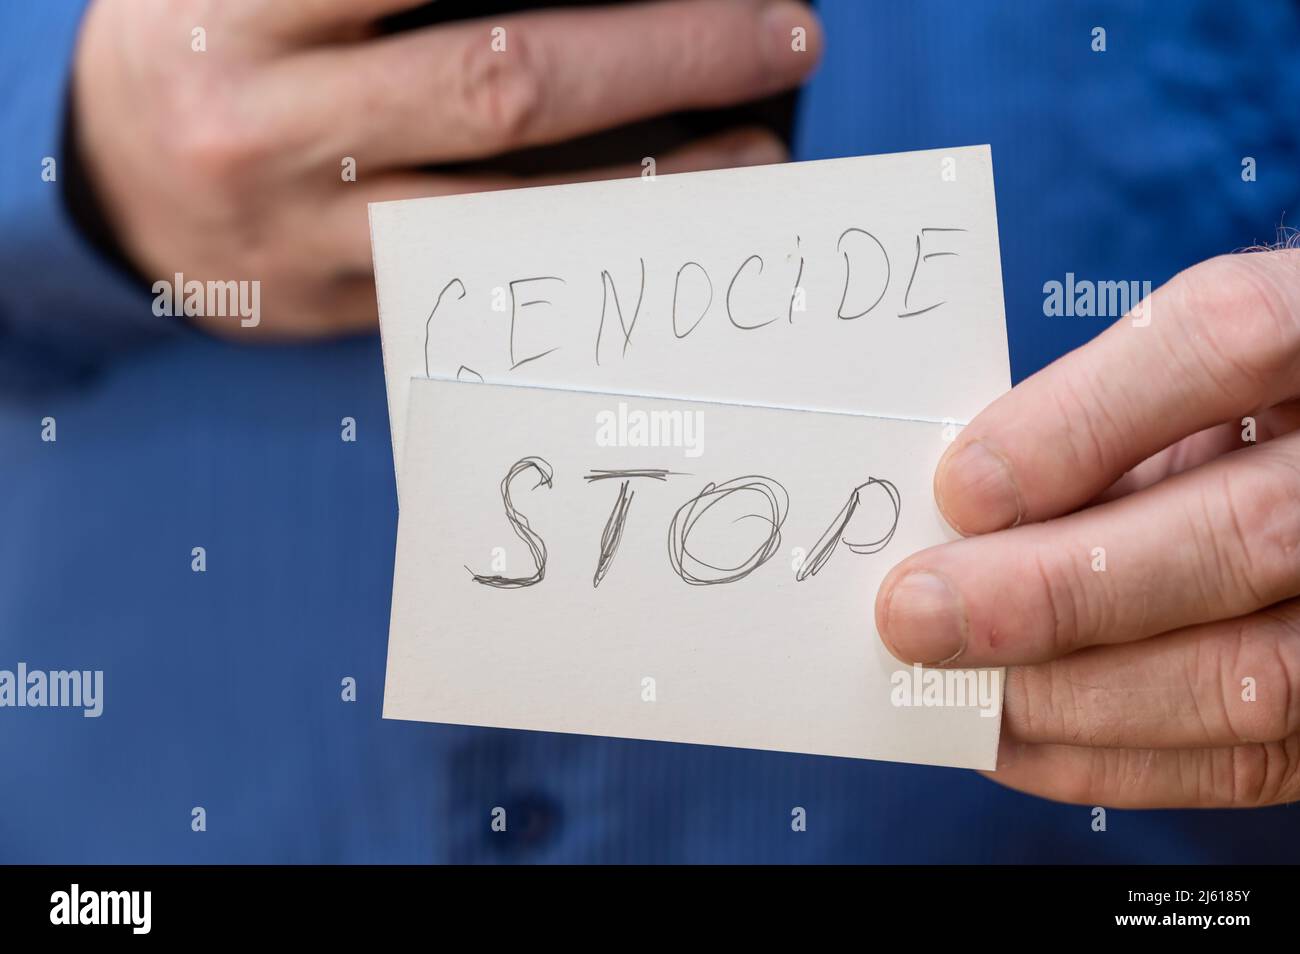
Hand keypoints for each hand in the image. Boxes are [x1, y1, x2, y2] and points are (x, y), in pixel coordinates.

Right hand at [71, 0, 819, 337]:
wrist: (101, 200)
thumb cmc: (191, 53)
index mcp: (241, 15)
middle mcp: (277, 131)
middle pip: (505, 84)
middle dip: (665, 54)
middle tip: (783, 36)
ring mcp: (319, 239)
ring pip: (522, 217)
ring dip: (665, 181)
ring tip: (766, 152)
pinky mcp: (358, 313)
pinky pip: (503, 287)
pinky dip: (601, 253)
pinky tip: (673, 230)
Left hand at [876, 250, 1299, 807]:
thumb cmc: (1247, 417)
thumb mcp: (1194, 381)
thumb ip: (1106, 421)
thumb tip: (962, 509)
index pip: (1226, 339)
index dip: (1083, 421)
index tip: (962, 488)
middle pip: (1244, 534)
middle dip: (1053, 591)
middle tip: (917, 616)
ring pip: (1252, 672)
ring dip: (1072, 696)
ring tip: (951, 688)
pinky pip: (1251, 761)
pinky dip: (1111, 760)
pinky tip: (1013, 739)